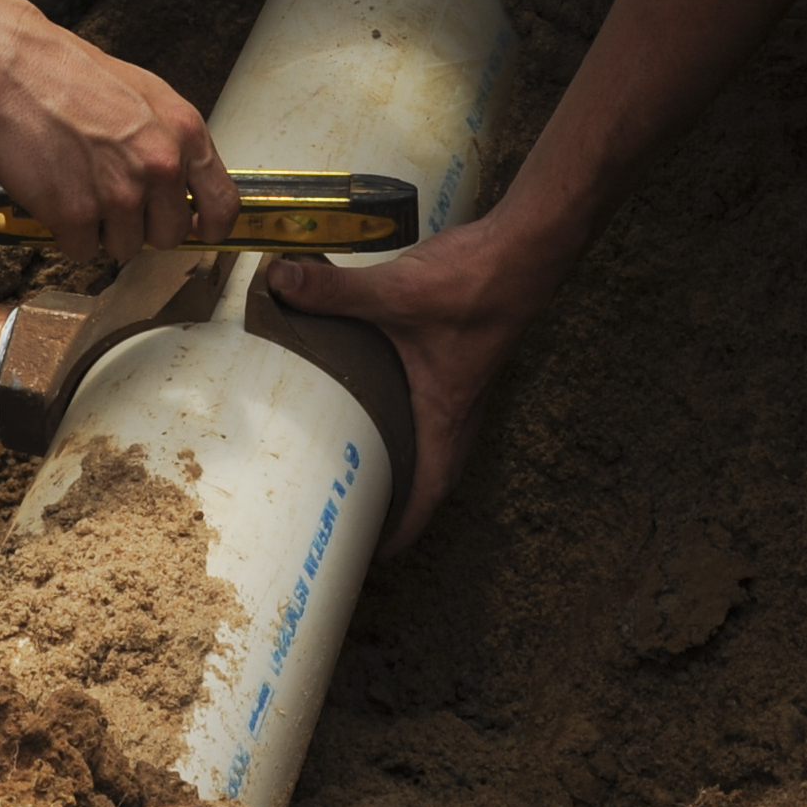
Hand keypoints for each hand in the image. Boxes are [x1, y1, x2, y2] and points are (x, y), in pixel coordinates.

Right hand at [0, 31, 236, 267]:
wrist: (13, 68)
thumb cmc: (70, 75)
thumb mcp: (146, 96)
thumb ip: (171, 142)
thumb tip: (183, 184)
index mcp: (185, 133)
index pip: (223, 204)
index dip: (211, 227)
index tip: (199, 232)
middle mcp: (160, 166)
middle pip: (170, 235)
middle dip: (143, 226)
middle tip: (113, 198)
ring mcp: (120, 194)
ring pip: (125, 248)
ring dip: (102, 229)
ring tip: (79, 187)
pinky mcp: (77, 214)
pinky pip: (82, 250)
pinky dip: (67, 233)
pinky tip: (57, 196)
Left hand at [262, 214, 562, 554]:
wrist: (528, 250)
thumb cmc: (477, 284)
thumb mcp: (397, 292)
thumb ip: (335, 289)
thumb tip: (278, 281)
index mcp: (445, 416)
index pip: (428, 495)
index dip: (403, 533)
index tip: (372, 556)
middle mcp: (460, 409)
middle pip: (433, 476)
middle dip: (401, 503)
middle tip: (361, 516)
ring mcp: (466, 383)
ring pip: (437, 441)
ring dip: (409, 460)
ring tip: (369, 467)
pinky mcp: (463, 355)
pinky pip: (437, 404)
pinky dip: (412, 417)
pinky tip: (385, 396)